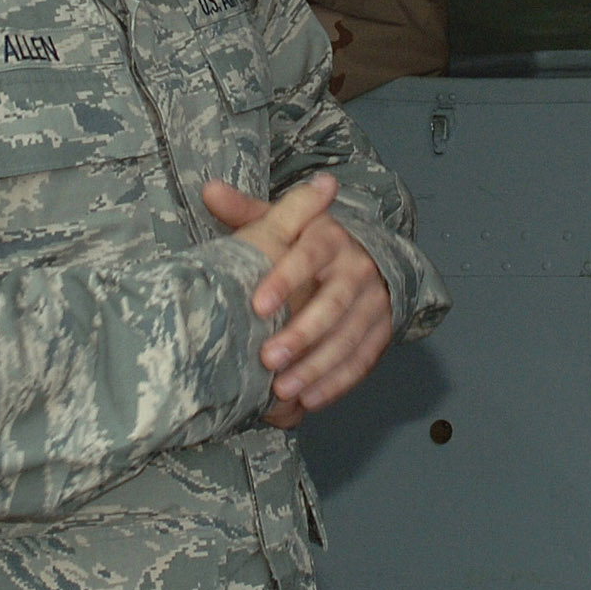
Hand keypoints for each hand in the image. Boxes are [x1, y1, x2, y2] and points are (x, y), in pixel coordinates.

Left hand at [202, 174, 393, 413]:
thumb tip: (209, 189)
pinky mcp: (381, 331)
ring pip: (349, 337)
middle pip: (334, 302)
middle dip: (303, 333)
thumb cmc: (306, 246)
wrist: (363, 261)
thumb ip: (245, 211)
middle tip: (268, 358)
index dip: (286, 278)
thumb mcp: (279, 224)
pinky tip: (310, 400)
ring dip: (318, 365)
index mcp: (329, 237)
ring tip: (283, 390)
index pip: (312, 254)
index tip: (258, 304)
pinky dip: (337, 382)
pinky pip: (362, 360)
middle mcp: (356, 268)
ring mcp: (373, 301)